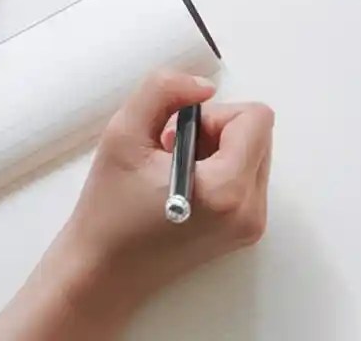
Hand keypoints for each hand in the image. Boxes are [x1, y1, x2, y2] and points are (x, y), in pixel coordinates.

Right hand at [0, 71, 274, 340]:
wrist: (102, 275)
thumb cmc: (107, 210)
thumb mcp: (123, 133)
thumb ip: (164, 90)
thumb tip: (204, 86)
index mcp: (227, 188)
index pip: (255, 118)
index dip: (213, 115)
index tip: (176, 137)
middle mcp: (250, 210)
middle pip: (258, 133)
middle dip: (216, 131)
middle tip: (170, 152)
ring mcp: (251, 225)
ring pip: (254, 152)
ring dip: (217, 149)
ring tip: (173, 171)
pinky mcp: (244, 232)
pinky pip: (247, 177)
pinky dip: (219, 170)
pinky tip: (183, 186)